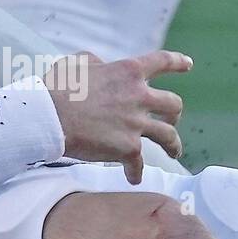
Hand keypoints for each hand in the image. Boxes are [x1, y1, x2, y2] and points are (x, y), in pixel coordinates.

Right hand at [45, 51, 189, 184]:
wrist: (49, 118)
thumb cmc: (58, 88)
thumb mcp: (77, 63)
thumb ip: (96, 62)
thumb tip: (102, 65)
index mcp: (127, 72)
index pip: (161, 62)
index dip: (178, 62)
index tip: (187, 65)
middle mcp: (138, 96)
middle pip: (173, 104)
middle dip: (173, 113)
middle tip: (169, 118)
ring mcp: (136, 123)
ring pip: (168, 136)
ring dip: (173, 145)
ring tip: (173, 152)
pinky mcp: (128, 148)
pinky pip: (139, 164)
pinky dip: (136, 172)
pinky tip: (133, 177)